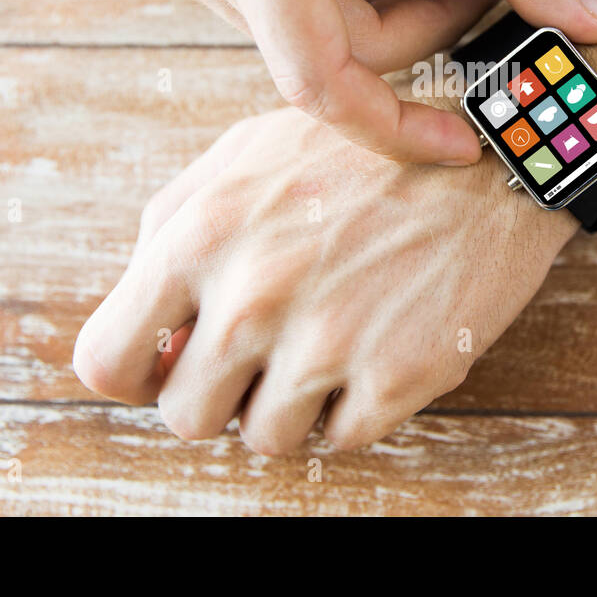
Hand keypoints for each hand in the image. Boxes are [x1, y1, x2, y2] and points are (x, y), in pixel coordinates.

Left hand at [72, 107, 577, 453]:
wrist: (490, 158)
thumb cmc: (360, 157)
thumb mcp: (245, 156)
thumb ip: (174, 233)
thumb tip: (153, 329)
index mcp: (201, 236)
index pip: (106, 359)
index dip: (135, 376)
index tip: (170, 369)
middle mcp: (253, 294)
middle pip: (185, 417)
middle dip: (219, 395)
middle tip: (262, 358)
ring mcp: (326, 341)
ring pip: (264, 438)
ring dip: (289, 405)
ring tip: (328, 346)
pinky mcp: (396, 375)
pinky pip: (340, 440)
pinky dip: (352, 409)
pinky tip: (374, 350)